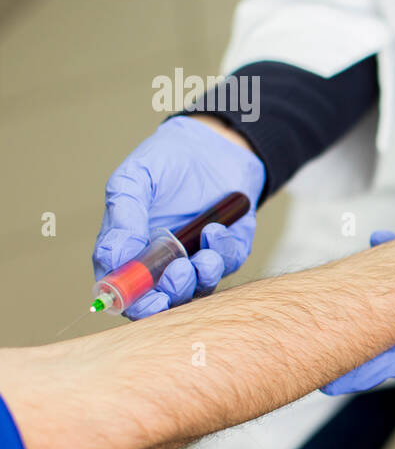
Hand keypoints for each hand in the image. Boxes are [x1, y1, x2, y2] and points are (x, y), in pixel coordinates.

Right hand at [94, 116, 265, 317]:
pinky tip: (216, 228)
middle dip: (172, 295)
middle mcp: (161, 262)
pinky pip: (227, 265)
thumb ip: (122, 216)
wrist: (213, 144)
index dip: (134, 303)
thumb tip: (113, 258)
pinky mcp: (225, 252)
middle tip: (180, 272)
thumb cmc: (166, 161)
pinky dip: (222, 252)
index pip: (126, 292)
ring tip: (203, 255)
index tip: (146, 299)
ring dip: (201, 277)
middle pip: (163, 301)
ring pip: (197, 289)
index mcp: (129, 250)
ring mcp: (194, 259)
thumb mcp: (134, 180)